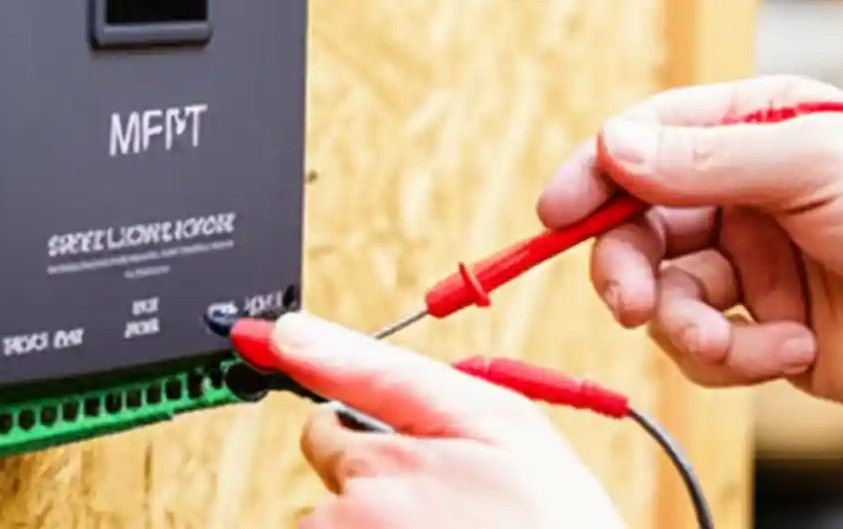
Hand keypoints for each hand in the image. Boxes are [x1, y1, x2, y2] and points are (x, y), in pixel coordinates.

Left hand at [265, 313, 623, 528]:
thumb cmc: (554, 524)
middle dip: (381, 488)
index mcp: (381, 463)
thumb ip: (379, 370)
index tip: (377, 450)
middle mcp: (347, 521)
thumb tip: (288, 332)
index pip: (324, 426)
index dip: (374, 434)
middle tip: (457, 507)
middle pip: (336, 484)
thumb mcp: (497, 421)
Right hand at [537, 75, 842, 421]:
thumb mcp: (812, 166)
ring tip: (733, 340)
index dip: (596, 173)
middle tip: (630, 301)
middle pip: (639, 224)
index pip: (648, 141)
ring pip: (666, 294)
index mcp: (755, 131)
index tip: (557, 209)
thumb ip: (704, 160)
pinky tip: (794, 349)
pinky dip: (739, 356)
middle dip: (627, 266)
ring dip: (685, 324)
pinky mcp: (764, 329)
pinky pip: (708, 346)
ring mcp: (752, 265)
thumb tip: (611, 146)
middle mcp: (744, 196)